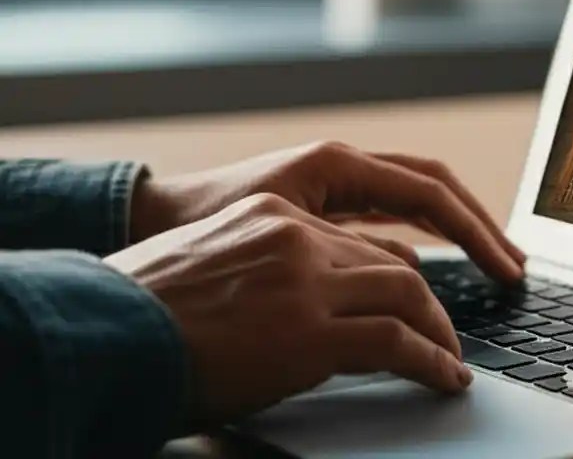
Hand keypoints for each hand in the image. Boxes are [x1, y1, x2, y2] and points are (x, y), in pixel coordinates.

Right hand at [105, 193, 472, 425]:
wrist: (100, 337)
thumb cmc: (140, 316)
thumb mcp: (209, 270)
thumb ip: (267, 273)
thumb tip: (301, 306)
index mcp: (272, 218)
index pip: (360, 239)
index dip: (399, 273)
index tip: (417, 299)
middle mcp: (296, 236)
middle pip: (394, 261)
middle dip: (431, 302)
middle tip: (447, 334)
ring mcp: (306, 279)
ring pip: (407, 292)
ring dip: (439, 331)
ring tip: (450, 360)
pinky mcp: (310, 330)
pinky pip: (396, 340)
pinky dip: (431, 360)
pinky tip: (444, 377)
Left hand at [130, 142, 524, 282]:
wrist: (151, 219)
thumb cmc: (207, 226)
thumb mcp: (284, 238)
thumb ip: (349, 251)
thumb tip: (412, 276)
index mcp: (338, 164)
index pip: (430, 194)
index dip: (475, 232)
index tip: (504, 268)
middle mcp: (345, 165)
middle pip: (436, 189)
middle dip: (481, 227)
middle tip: (515, 268)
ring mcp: (339, 181)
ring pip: (419, 199)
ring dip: (460, 229)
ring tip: (495, 264)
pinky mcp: (329, 203)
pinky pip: (394, 215)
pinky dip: (427, 235)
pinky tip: (442, 264)